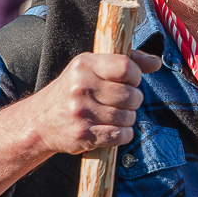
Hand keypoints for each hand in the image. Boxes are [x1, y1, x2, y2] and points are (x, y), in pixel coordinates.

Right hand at [24, 49, 161, 154]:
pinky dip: (123, 134)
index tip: (129, 81)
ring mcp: (81, 112)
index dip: (135, 76)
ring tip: (114, 115)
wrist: (41, 121)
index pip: (126, 67)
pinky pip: (121, 135)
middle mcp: (80, 86)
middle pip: (131, 95)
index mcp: (84, 64)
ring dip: (128, 118)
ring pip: (129, 117)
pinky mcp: (83, 134)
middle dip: (134, 100)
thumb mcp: (92, 67)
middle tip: (122, 101)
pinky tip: (112, 128)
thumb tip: (156, 62)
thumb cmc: (73, 90)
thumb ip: (127, 61)